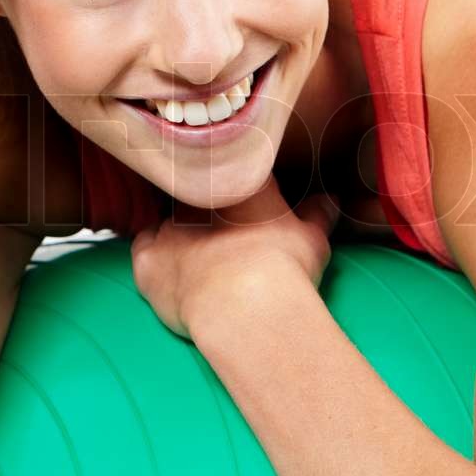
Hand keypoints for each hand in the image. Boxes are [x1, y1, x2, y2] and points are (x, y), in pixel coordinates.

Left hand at [129, 175, 340, 343]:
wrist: (245, 304)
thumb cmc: (285, 268)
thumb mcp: (313, 239)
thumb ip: (318, 215)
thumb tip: (332, 201)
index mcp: (239, 183)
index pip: (232, 172)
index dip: (238, 193)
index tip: (248, 214)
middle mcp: (196, 195)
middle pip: (196, 196)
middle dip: (207, 213)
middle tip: (225, 241)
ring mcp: (168, 225)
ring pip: (167, 222)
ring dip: (179, 236)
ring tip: (200, 263)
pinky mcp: (147, 258)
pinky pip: (144, 250)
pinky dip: (154, 260)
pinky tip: (170, 275)